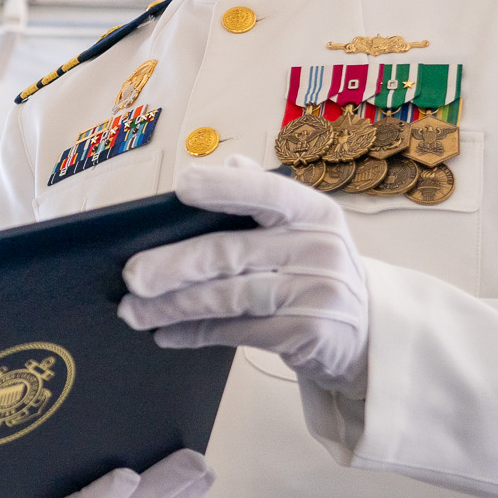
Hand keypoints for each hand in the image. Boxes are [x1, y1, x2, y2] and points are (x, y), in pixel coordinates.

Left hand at [120, 155, 370, 393]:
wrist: (366, 332)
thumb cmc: (315, 270)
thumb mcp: (304, 229)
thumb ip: (264, 195)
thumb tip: (229, 162)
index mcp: (314, 213)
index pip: (268, 193)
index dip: (224, 187)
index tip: (182, 187)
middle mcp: (319, 250)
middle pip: (231, 253)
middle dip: (174, 264)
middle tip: (131, 276)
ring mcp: (316, 295)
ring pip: (228, 298)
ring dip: (173, 306)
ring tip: (133, 312)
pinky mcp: (307, 335)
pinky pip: (237, 332)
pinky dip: (195, 332)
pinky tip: (165, 333)